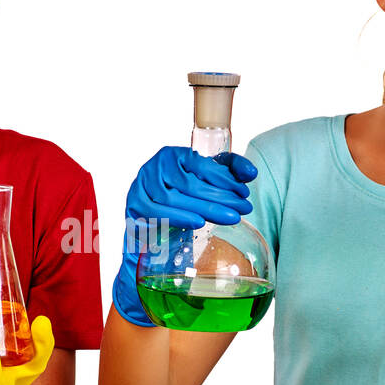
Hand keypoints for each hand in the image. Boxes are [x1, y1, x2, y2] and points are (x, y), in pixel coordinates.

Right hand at [113, 146, 257, 325]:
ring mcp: (139, 188)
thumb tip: (251, 173)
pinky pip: (154, 213)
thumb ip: (230, 170)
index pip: (200, 163)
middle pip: (189, 183)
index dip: (224, 178)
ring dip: (203, 208)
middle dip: (220, 197)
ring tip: (229, 218)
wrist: (153, 228)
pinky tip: (198, 223)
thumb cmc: (183, 201)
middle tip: (242, 210)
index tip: (244, 193)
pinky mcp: (132, 208)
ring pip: (172, 197)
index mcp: (172, 155)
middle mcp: (152, 168)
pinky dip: (178, 217)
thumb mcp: (207, 182)